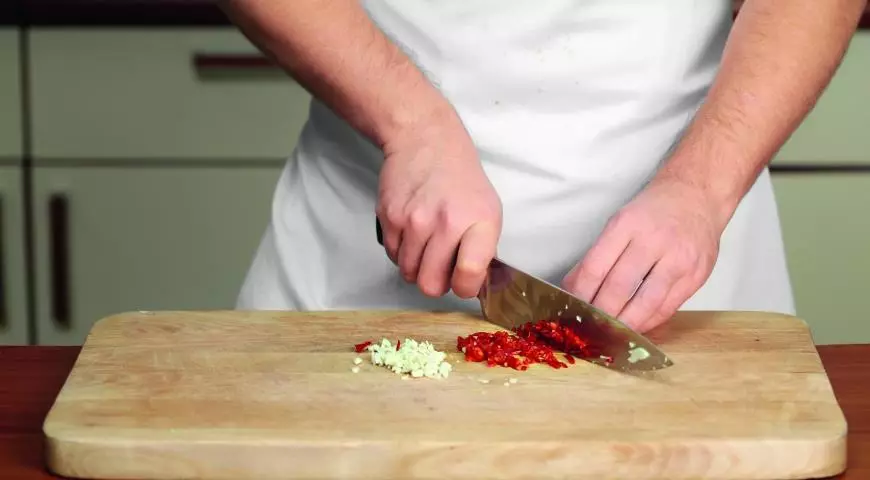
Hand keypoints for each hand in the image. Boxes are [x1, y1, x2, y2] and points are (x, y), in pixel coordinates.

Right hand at [376, 109, 501, 298]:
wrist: (425, 139)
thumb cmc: (460, 177)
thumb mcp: (488, 208)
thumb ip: (483, 248)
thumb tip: (473, 282)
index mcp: (479, 222)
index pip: (469, 275)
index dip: (465, 287)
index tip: (463, 281)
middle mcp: (446, 223)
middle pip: (431, 284)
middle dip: (435, 282)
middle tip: (440, 267)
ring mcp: (414, 221)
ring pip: (409, 273)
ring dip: (416, 266)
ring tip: (425, 243)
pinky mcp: (390, 217)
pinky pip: (393, 255)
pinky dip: (401, 251)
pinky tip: (411, 232)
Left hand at [561, 179, 725, 332]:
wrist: (698, 195)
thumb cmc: (653, 210)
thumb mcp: (619, 221)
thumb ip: (598, 255)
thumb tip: (575, 288)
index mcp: (627, 224)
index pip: (595, 268)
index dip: (580, 295)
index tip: (571, 309)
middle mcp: (654, 241)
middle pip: (619, 289)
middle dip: (600, 314)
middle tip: (587, 328)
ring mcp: (679, 260)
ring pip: (645, 304)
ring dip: (624, 324)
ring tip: (609, 334)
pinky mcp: (696, 276)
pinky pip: (668, 308)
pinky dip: (648, 322)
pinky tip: (635, 326)